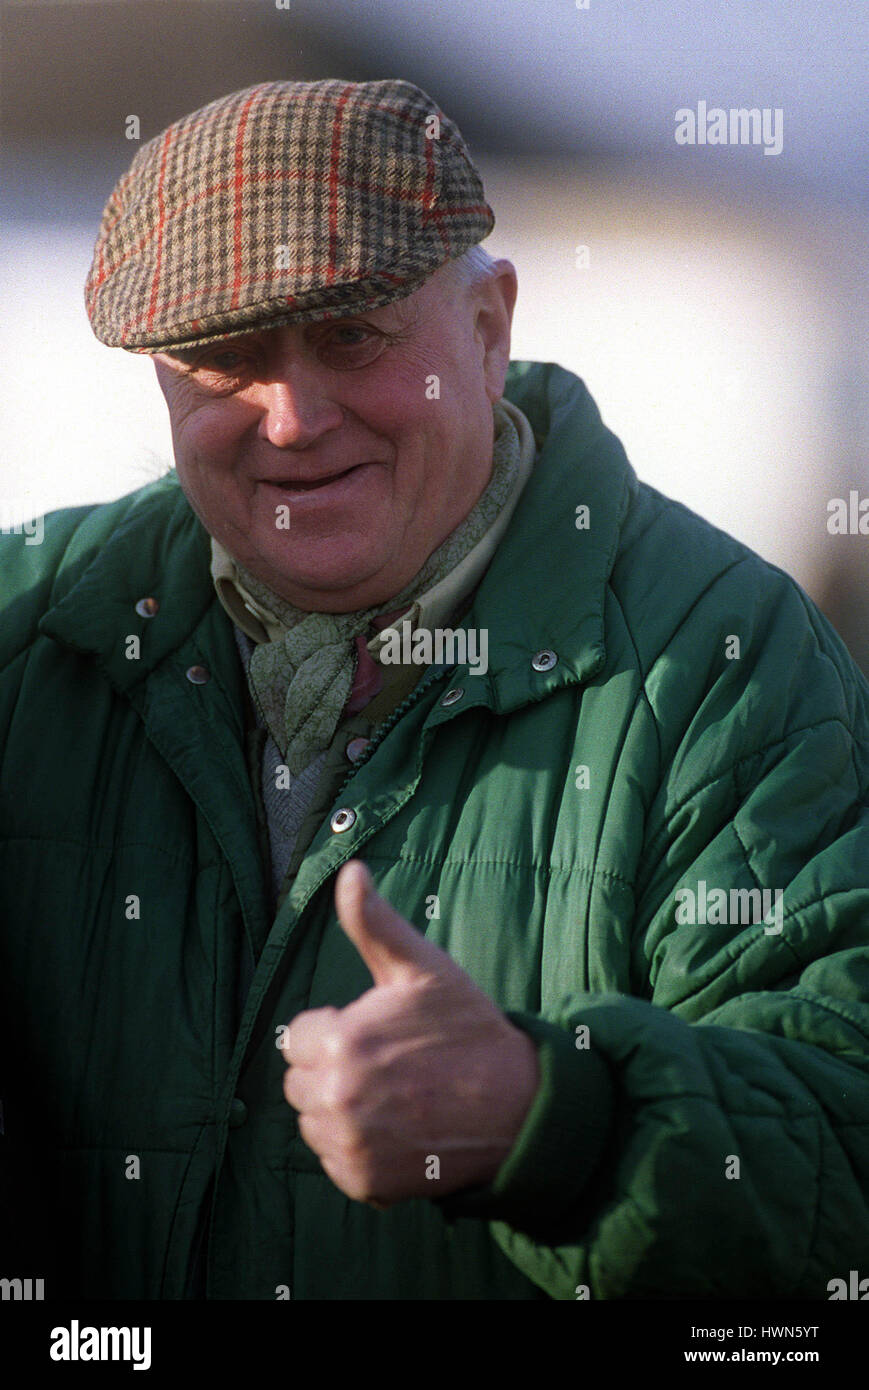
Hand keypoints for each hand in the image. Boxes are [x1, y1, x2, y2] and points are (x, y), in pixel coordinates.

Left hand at [281, 859, 539, 1207]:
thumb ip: (374, 922)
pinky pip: (334, 1162)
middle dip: (333, 1069)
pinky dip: (358, 1150)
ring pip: (313, 1123)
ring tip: (394, 1096)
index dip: (335, 1029)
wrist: (517, 1105)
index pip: (298, 1037)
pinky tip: (398, 1129)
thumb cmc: (467, 1030)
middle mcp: (337, 1098)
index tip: (376, 1032)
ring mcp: (350, 1146)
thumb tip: (349, 871)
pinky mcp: (364, 1184)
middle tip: (387, 1065)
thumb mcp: (422, 968)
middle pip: (300, 1082)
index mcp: (341, 1041)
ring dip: (341, 1111)